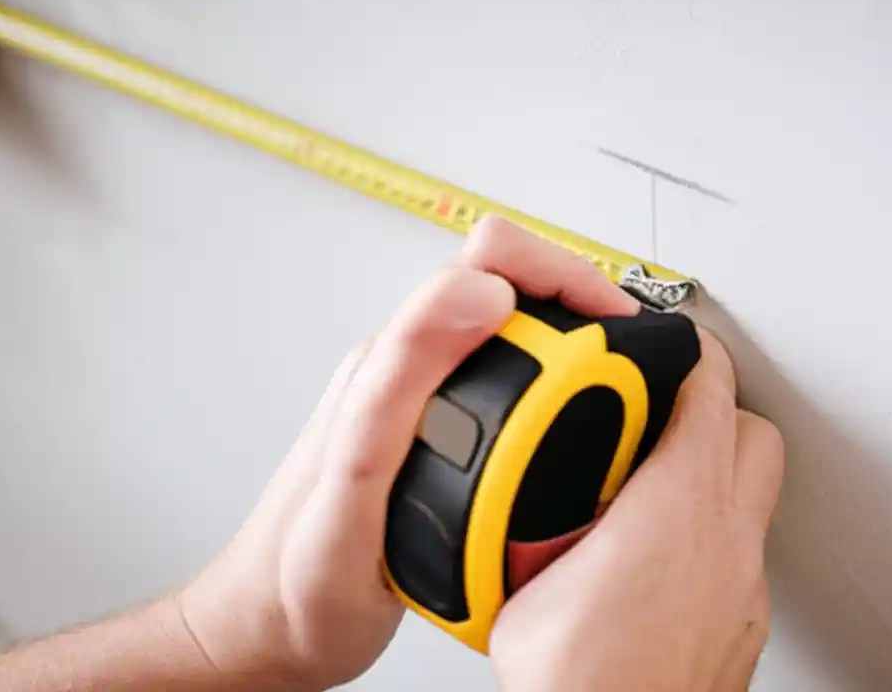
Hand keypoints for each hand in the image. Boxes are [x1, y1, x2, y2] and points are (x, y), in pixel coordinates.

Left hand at [177, 216, 637, 688]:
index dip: (563, 274)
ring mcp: (424, 401)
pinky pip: (510, 387)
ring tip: (609, 398)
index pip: (489, 260)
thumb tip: (480, 292)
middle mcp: (409, 369)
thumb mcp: (351, 482)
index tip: (612, 326)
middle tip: (622, 369)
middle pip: (515, 290)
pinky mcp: (437, 434)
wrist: (269, 630)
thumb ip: (403, 379)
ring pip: (517, 337)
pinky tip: (567, 440)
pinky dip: (555, 397)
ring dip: (571, 351)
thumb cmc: (297, 577)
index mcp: (391, 361)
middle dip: (579, 310)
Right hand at [489, 303, 784, 686]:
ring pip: (756, 494)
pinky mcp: (744, 625)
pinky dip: (713, 536)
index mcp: (676, 507)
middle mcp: (726, 539)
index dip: (691, 354)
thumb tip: (509, 496)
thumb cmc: (580, 688)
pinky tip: (665, 559)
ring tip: (662, 481)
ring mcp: (744, 585)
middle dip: (715, 409)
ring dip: (718, 473)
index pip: (707, 390)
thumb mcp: (523, 582)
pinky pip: (743, 552)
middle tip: (669, 411)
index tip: (671, 344)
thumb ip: (529, 524)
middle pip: (752, 433)